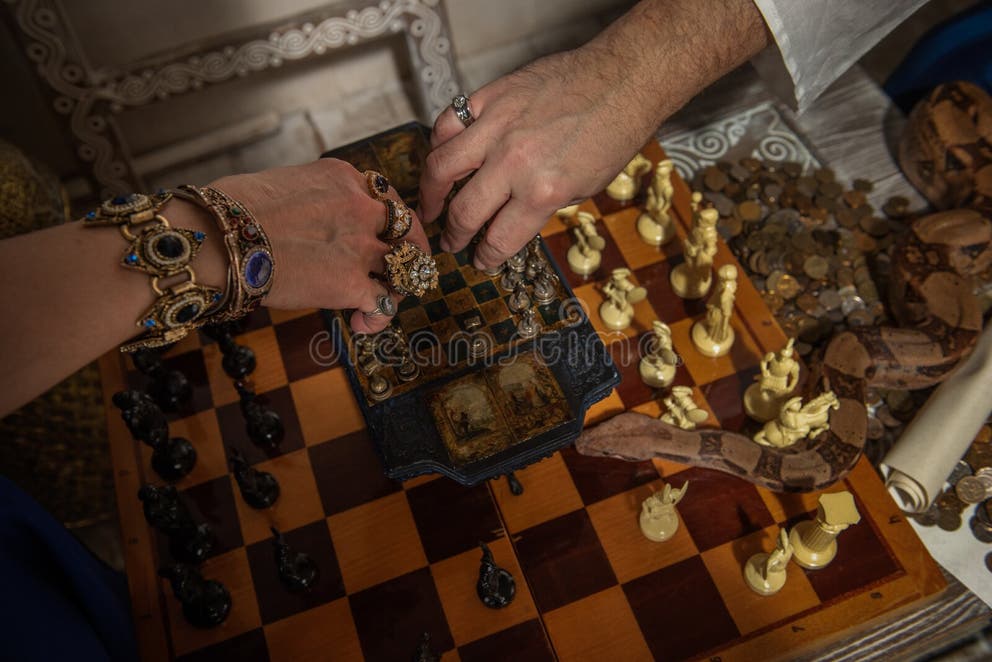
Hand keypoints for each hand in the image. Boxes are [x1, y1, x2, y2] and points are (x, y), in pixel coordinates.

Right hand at [211, 158, 429, 332]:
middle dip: (411, 248)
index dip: (386, 218)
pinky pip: (384, 305)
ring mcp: (361, 246)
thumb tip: (304, 217)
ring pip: (404, 266)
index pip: (383, 195)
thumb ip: (309, 198)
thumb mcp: (283, 183)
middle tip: (404, 266)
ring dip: (397, 286)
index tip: (382, 232)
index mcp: (342, 177)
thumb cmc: (232, 210)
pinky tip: (363, 324)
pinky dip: (379, 318)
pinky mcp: (351, 284)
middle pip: (407, 227)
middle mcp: (360, 207)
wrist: (218, 238)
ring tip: (383, 299)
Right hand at [419, 47, 659, 269]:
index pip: (499, 238)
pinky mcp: (490, 97)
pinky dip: (439, 143)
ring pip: (441, 167)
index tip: (480, 260)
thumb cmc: (612, 135)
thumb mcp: (584, 188)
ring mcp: (497, 127)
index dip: (486, 256)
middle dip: (454, 235)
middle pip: (465, 211)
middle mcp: (515, 162)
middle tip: (450, 241)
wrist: (622, 81)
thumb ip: (541, 205)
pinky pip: (448, 123)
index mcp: (543, 192)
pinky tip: (441, 157)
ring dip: (430, 194)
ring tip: (429, 207)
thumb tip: (509, 219)